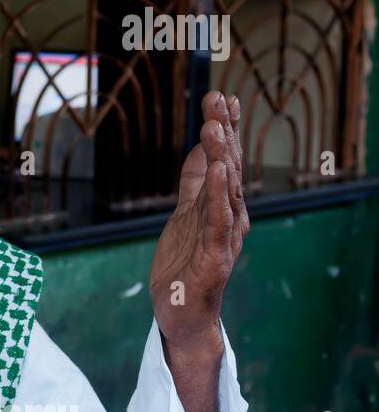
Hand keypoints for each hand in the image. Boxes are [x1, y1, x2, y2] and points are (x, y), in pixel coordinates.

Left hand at [149, 91, 249, 357]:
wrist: (181, 315)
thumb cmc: (184, 265)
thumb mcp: (185, 215)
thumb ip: (195, 184)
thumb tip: (204, 148)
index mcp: (221, 207)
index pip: (225, 161)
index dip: (224, 129)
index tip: (222, 96)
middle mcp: (229, 218)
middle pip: (229, 168)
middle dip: (224, 132)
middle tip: (218, 98)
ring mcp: (223, 238)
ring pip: (225, 191)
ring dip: (222, 157)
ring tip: (215, 126)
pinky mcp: (213, 258)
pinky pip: (216, 223)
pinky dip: (219, 196)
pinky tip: (220, 172)